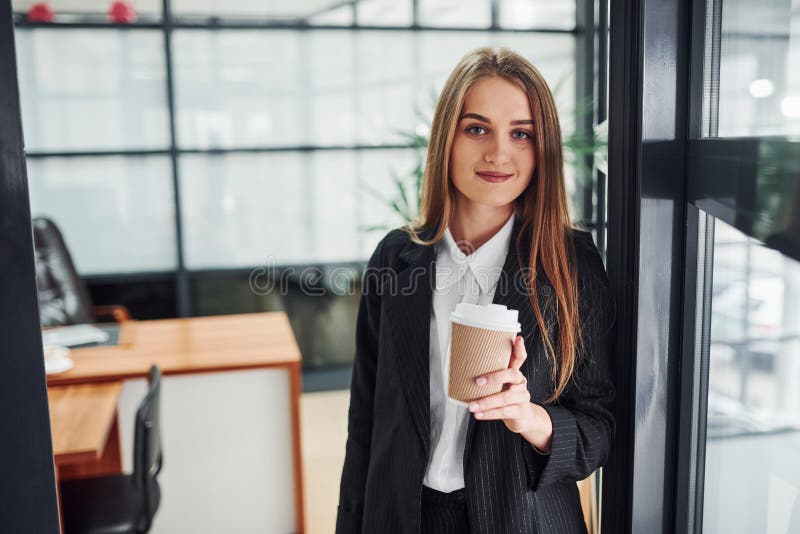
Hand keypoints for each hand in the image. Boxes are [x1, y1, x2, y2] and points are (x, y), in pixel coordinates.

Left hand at [468, 335, 552, 451]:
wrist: (523, 418)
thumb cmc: (505, 396)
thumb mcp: (500, 384)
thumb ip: (488, 375)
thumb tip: (461, 367)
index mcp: (514, 373)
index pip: (519, 357)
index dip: (519, 349)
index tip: (518, 339)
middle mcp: (520, 382)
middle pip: (512, 374)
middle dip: (495, 377)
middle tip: (477, 381)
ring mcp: (522, 396)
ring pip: (506, 397)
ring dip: (486, 402)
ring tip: (472, 406)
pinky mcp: (520, 411)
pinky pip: (505, 411)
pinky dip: (490, 413)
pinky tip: (479, 414)